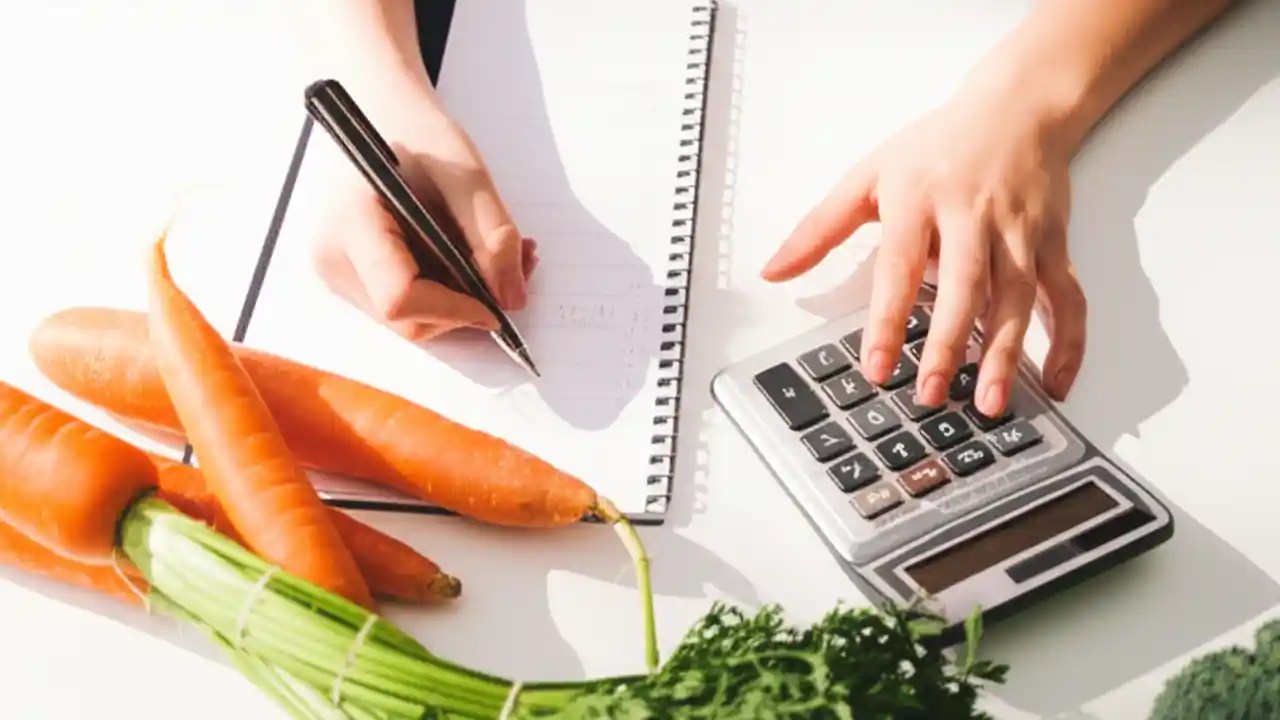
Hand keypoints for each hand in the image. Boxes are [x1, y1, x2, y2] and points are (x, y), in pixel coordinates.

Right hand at [310, 101, 537, 341]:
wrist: (383, 118)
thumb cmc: (416, 133)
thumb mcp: (466, 173)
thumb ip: (493, 235)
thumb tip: (512, 298)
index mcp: (351, 223)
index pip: (399, 296)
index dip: (454, 308)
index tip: (498, 302)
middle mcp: (335, 260)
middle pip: (408, 318)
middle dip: (467, 306)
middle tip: (515, 269)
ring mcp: (341, 273)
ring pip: (413, 319)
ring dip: (465, 301)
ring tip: (501, 257)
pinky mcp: (358, 280)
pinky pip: (411, 305)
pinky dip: (451, 292)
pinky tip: (473, 259)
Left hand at [761, 86, 1086, 417]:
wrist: (1018, 106)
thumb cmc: (937, 146)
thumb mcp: (868, 175)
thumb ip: (818, 229)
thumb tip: (773, 271)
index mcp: (918, 197)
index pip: (898, 265)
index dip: (886, 320)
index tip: (875, 366)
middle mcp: (972, 213)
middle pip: (963, 285)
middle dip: (947, 344)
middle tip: (930, 393)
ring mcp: (1018, 229)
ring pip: (1017, 297)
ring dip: (1004, 353)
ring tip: (987, 403)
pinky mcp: (1054, 241)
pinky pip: (1068, 297)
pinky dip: (1067, 342)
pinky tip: (1055, 383)